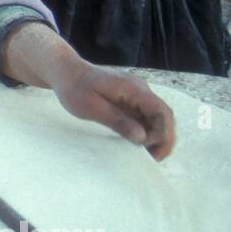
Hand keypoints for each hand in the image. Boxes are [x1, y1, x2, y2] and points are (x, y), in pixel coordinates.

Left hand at [52, 64, 176, 160]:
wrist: (66, 71)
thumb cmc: (75, 89)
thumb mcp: (92, 108)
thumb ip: (118, 121)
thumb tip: (142, 138)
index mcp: (133, 89)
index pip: (161, 111)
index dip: (163, 133)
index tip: (151, 150)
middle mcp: (140, 89)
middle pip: (164, 115)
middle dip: (164, 138)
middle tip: (155, 159)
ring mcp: (136, 94)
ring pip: (157, 116)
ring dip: (157, 136)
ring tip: (149, 156)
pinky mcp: (130, 99)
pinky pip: (145, 116)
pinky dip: (147, 131)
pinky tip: (139, 145)